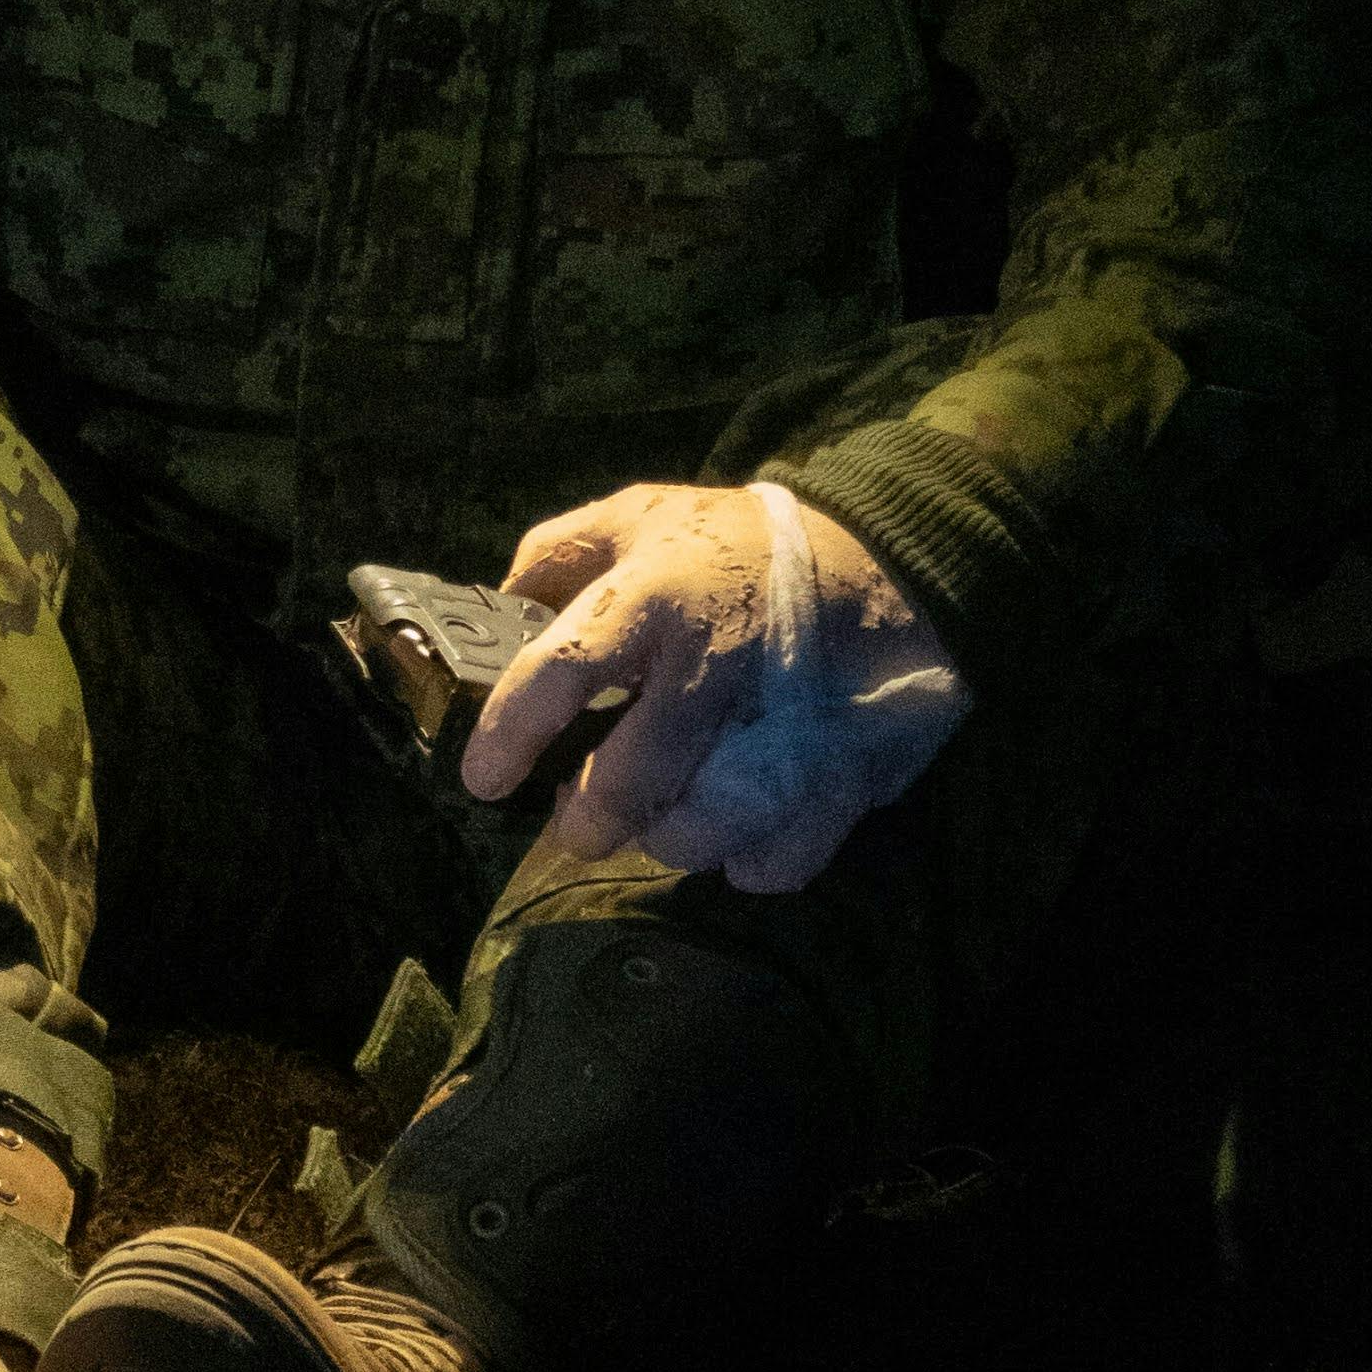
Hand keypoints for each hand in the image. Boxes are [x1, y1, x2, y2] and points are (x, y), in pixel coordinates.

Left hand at [459, 479, 966, 893]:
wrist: (888, 555)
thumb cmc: (738, 544)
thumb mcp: (641, 513)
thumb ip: (555, 556)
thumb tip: (493, 612)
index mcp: (653, 594)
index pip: (561, 670)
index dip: (512, 732)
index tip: (484, 779)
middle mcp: (715, 664)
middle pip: (632, 780)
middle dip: (590, 821)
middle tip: (578, 827)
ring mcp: (784, 726)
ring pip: (701, 831)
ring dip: (667, 840)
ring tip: (661, 820)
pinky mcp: (842, 773)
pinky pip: (777, 857)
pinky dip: (747, 858)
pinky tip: (737, 826)